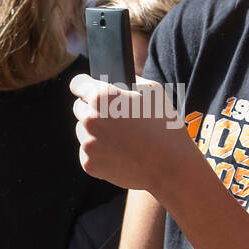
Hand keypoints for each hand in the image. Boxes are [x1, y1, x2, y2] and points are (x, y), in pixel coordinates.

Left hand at [70, 74, 192, 193]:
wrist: (171, 166)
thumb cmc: (164, 125)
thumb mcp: (152, 91)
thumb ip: (128, 81)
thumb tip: (116, 82)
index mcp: (101, 97)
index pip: (77, 84)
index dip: (84, 85)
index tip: (86, 89)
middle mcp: (89, 120)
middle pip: (79, 108)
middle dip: (92, 109)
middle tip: (113, 117)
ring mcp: (88, 144)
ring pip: (83, 132)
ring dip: (95, 131)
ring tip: (120, 137)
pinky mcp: (89, 164)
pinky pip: (88, 152)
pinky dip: (99, 152)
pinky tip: (119, 153)